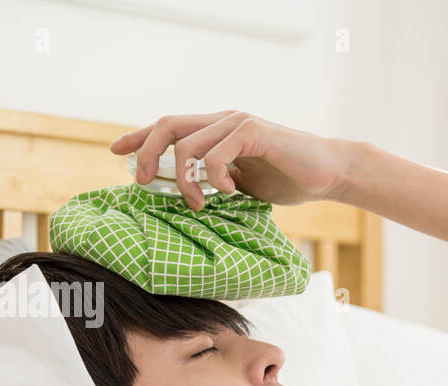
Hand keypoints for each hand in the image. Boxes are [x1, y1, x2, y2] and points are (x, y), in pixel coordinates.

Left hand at [110, 111, 351, 210]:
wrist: (329, 172)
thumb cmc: (289, 179)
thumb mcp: (243, 183)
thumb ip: (216, 181)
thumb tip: (188, 199)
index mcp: (217, 130)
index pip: (169, 127)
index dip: (140, 138)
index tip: (118, 153)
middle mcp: (223, 120)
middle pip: (168, 126)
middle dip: (148, 153)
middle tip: (145, 183)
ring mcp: (237, 124)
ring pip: (188, 143)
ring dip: (185, 178)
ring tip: (198, 203)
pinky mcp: (253, 132)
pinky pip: (217, 153)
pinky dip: (214, 177)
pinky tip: (228, 192)